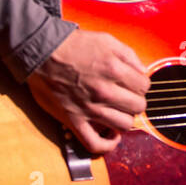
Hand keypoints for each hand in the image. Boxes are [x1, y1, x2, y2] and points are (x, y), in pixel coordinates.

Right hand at [26, 28, 150, 154]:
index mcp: (114, 70)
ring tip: (118, 112)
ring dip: (125, 118)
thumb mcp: (107, 40)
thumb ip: (129, 55)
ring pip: (124, 125)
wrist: (42, 52)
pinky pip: (94, 143)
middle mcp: (105, 91)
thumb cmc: (73, 45)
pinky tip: (111, 136)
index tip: (133, 84)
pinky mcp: (74, 120)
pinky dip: (107, 144)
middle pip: (138, 107)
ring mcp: (90, 109)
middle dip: (135, 101)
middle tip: (126, 97)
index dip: (141, 85)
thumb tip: (143, 72)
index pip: (144, 86)